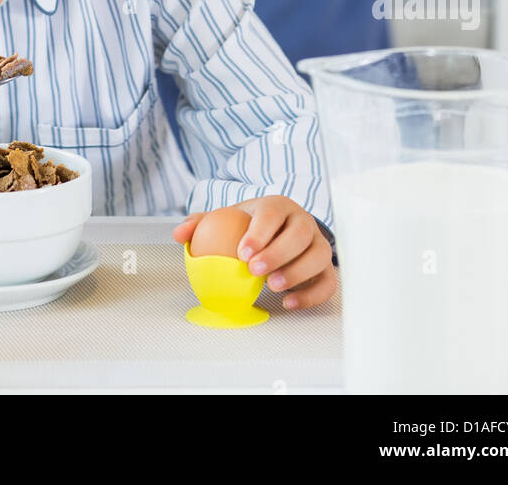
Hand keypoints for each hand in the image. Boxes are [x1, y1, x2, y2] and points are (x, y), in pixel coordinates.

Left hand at [173, 196, 336, 309]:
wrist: (280, 231)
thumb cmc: (250, 226)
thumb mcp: (227, 218)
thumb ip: (201, 223)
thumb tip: (179, 234)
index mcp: (278, 205)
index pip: (273, 213)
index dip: (259, 232)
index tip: (242, 253)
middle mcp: (303, 221)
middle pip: (300, 233)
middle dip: (278, 252)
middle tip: (254, 271)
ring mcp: (318, 244)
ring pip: (319, 256)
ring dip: (297, 272)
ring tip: (273, 286)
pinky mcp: (326, 267)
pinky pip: (328, 281)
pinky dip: (312, 294)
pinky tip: (288, 303)